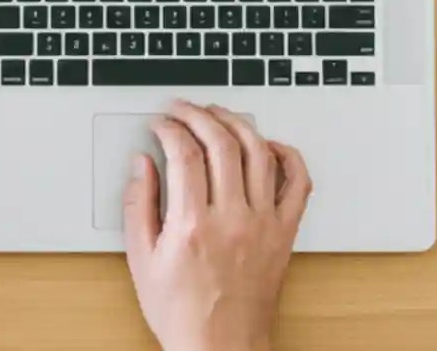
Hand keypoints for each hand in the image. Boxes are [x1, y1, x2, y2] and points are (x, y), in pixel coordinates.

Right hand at [123, 101, 312, 350]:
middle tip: (182, 109)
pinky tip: (267, 144)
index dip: (168, 128)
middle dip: (198, 114)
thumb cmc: (180, 312)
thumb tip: (141, 164)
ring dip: (237, 123)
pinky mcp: (284, 232)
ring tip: (218, 114)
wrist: (220, 348)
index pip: (183, 153)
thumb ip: (138, 204)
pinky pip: (297, 182)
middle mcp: (232, 219)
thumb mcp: (141, 259)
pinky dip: (287, 155)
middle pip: (221, 143)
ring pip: (258, 152)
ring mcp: (263, 224)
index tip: (159, 124)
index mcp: (192, 225)